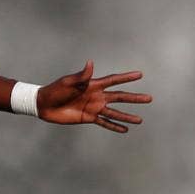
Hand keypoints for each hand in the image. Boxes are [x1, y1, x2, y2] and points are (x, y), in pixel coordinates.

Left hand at [37, 60, 151, 132]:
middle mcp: (97, 96)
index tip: (140, 75)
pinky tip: (125, 129)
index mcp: (93, 85)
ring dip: (127, 116)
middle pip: (119, 97)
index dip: (126, 77)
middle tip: (149, 98)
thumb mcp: (68, 82)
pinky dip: (114, 126)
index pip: (114, 80)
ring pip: (115, 112)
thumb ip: (82, 75)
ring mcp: (94, 107)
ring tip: (140, 120)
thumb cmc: (55, 90)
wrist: (44, 105)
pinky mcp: (88, 118)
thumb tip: (90, 63)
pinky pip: (104, 123)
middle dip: (134, 98)